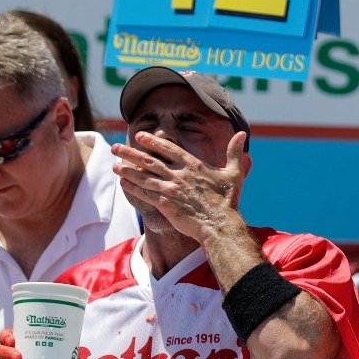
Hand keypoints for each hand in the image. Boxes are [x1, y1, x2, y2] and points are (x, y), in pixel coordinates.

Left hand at [113, 130, 245, 241]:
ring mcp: (170, 189)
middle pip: (149, 160)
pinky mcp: (164, 204)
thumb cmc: (227, 200)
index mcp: (194, 165)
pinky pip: (144, 193)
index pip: (169, 148)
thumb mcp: (234, 173)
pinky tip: (123, 183)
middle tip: (115, 147)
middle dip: (130, 153)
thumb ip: (234, 152)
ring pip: (143, 176)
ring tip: (114, 165)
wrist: (219, 225)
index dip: (152, 141)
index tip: (139, 136)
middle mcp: (179, 175)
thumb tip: (243, 134)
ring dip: (126, 170)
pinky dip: (132, 187)